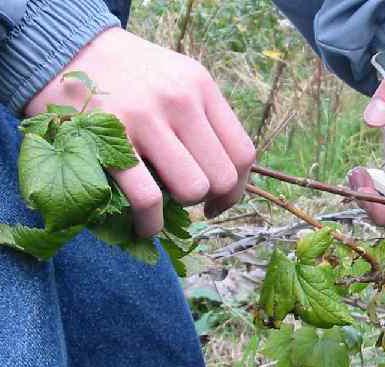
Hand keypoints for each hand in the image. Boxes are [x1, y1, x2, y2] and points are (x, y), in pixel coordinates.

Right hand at [26, 28, 255, 236]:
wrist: (64, 47)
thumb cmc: (127, 74)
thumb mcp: (176, 77)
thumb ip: (203, 117)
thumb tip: (223, 177)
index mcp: (201, 86)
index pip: (243, 153)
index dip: (236, 188)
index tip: (219, 201)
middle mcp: (179, 100)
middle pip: (221, 176)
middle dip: (208, 200)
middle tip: (187, 201)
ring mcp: (145, 119)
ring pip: (192, 190)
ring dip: (179, 208)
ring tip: (162, 203)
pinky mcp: (108, 140)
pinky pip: (147, 199)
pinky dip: (150, 223)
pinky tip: (143, 224)